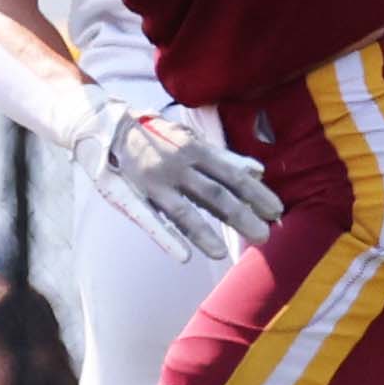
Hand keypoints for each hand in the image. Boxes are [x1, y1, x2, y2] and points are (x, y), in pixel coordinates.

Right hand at [73, 100, 280, 264]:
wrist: (106, 127)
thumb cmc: (154, 137)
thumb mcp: (191, 140)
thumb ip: (224, 158)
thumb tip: (258, 170)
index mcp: (195, 151)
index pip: (232, 175)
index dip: (255, 193)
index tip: (277, 210)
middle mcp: (178, 165)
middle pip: (215, 194)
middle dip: (241, 216)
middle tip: (264, 237)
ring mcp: (156, 182)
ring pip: (185, 211)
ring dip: (206, 233)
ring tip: (224, 253)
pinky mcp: (134, 196)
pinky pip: (152, 221)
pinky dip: (168, 238)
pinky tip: (183, 256)